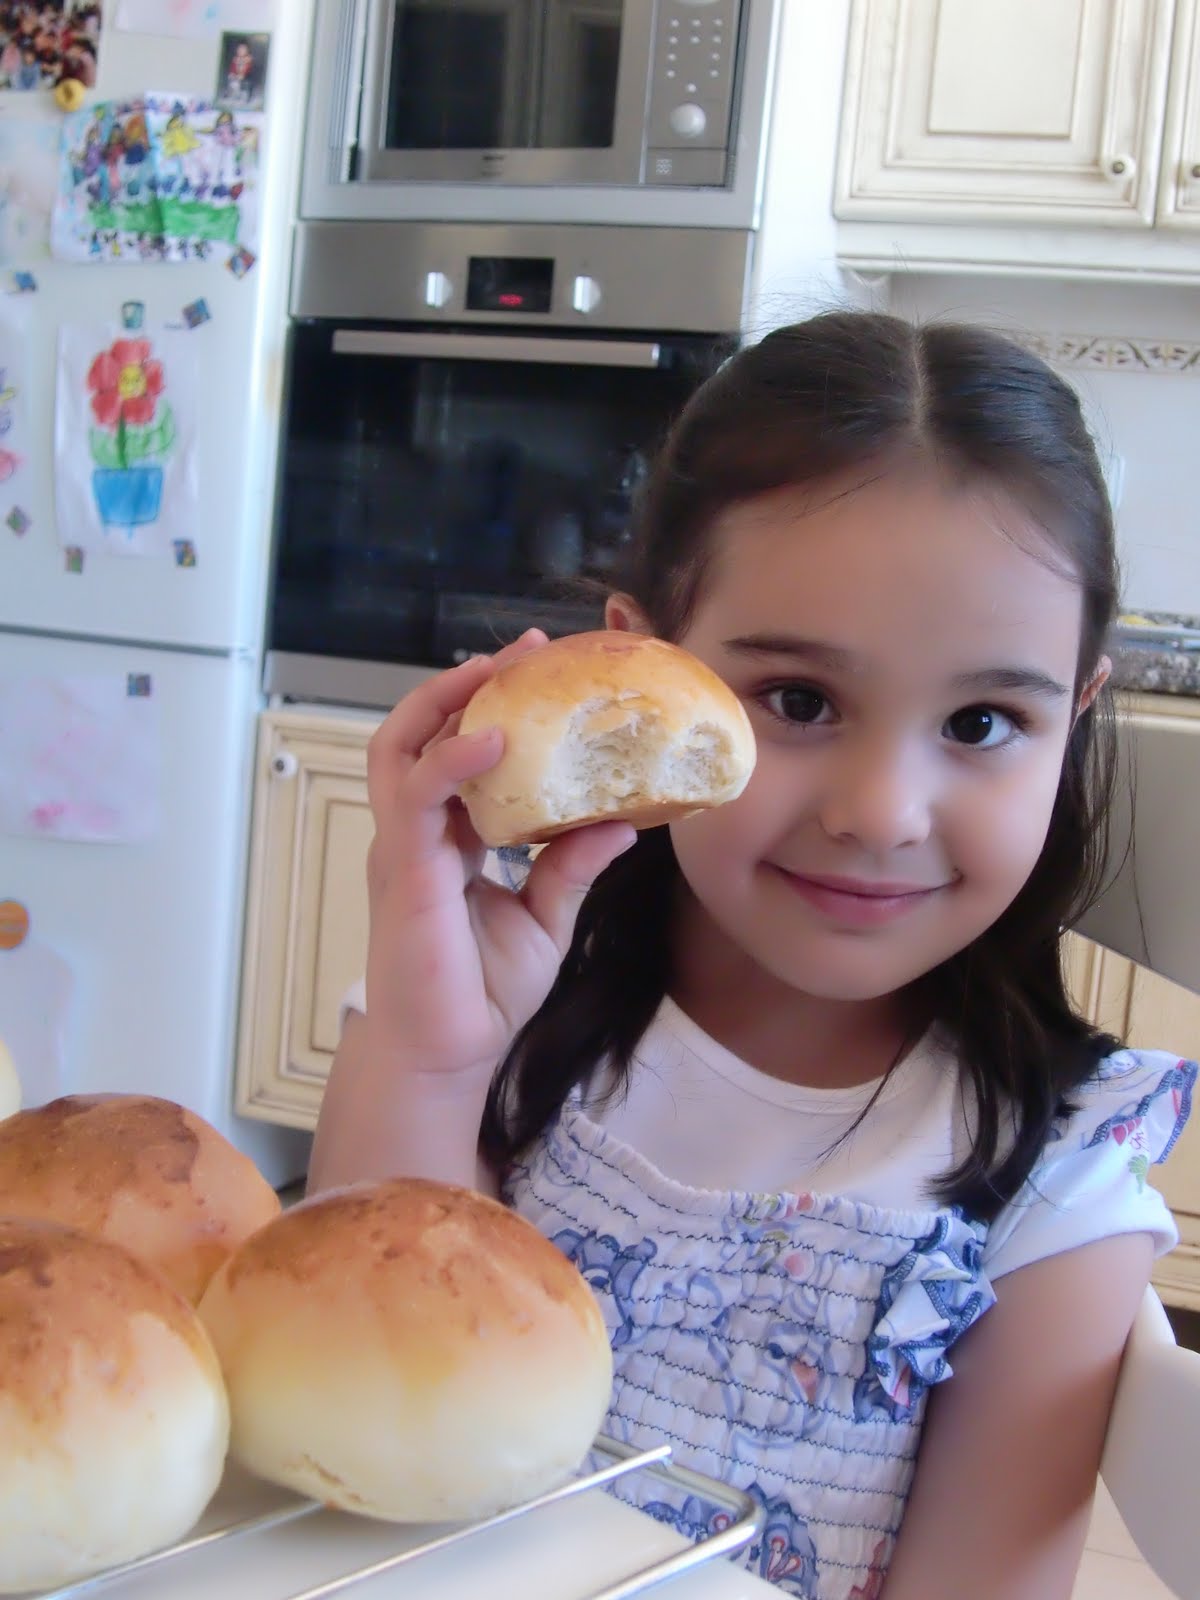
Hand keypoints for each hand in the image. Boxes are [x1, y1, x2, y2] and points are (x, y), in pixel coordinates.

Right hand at [362, 630, 635, 1087]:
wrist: (448, 1055)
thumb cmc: (481, 994)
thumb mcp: (546, 918)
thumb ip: (572, 866)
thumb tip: (624, 821)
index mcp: (447, 839)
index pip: (458, 753)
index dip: (490, 709)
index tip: (540, 670)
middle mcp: (419, 832)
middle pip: (422, 732)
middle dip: (465, 685)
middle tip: (524, 653)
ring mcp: (406, 846)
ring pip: (402, 746)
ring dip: (445, 702)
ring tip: (492, 672)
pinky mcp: (406, 868)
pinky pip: (417, 795)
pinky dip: (451, 759)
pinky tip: (490, 740)